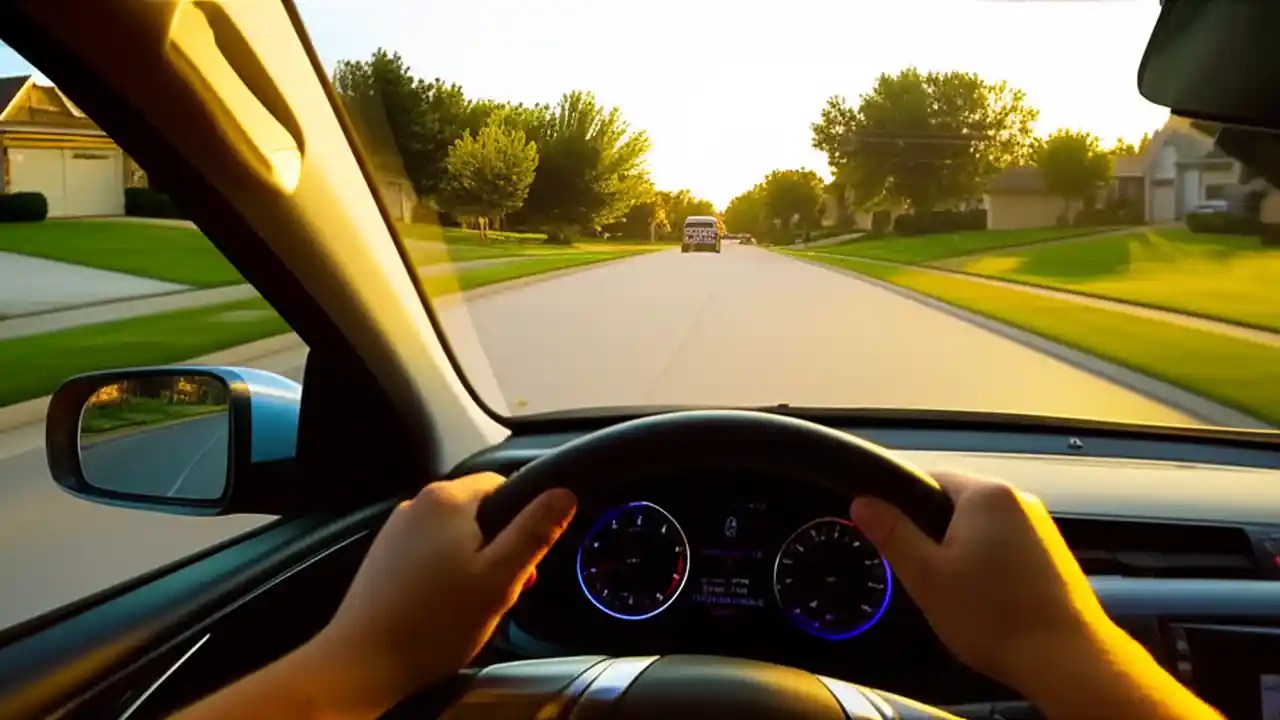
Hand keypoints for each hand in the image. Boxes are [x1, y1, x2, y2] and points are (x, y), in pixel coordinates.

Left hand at [303, 473, 576, 714]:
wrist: (363, 661)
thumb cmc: (437, 620)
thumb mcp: (500, 577)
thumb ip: (534, 532)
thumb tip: (563, 493)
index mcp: (448, 498)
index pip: (503, 484)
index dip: (524, 519)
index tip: (527, 559)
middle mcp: (418, 504)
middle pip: (478, 513)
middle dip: (499, 547)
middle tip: (505, 590)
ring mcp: (396, 530)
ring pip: (454, 536)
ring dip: (474, 563)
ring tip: (475, 604)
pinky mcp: (383, 557)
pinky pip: (429, 553)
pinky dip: (446, 574)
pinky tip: (445, 607)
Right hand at [849, 471, 1107, 691]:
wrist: (1065, 659)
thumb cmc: (995, 617)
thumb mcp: (926, 576)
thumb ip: (891, 533)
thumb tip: (863, 503)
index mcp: (985, 494)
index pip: (927, 477)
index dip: (902, 506)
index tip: (894, 537)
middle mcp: (1018, 500)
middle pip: (955, 504)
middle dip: (935, 535)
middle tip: (926, 574)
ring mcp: (1040, 527)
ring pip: (980, 528)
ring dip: (963, 552)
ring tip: (959, 593)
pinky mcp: (1051, 553)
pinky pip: (1005, 546)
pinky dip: (989, 566)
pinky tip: (987, 600)